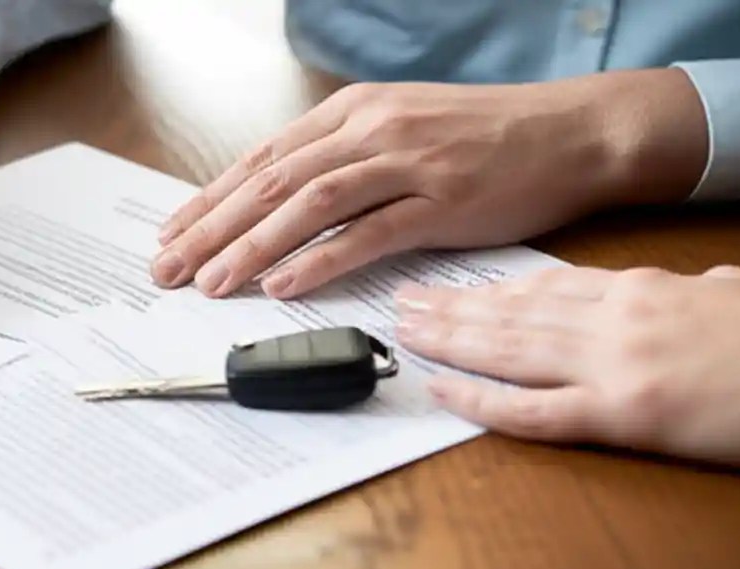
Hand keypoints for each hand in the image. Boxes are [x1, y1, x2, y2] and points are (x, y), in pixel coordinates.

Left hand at [152, 69, 707, 299]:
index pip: (263, 160)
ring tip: (212, 283)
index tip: (172, 233)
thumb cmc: (481, 137)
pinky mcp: (442, 201)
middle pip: (272, 182)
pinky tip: (284, 286)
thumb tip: (278, 202)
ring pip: (310, 205)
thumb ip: (340, 158)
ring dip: (253, 246)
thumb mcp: (398, 128)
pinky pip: (370, 233)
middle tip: (169, 266)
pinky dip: (321, 260)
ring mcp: (407, 162)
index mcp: (352, 112)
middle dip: (212, 228)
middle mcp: (371, 129)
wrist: (570, 131)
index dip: (210, 200)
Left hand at [393, 265, 739, 468]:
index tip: (450, 289)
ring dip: (449, 343)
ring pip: (508, 350)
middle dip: (450, 310)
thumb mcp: (737, 294)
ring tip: (405, 336)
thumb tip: (681, 288)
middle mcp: (616, 319)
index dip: (488, 290)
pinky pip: (535, 411)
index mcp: (643, 288)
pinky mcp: (627, 415)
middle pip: (512, 313)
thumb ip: (694, 292)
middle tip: (401, 306)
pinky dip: (481, 403)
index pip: (544, 286)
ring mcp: (616, 365)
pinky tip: (443, 393)